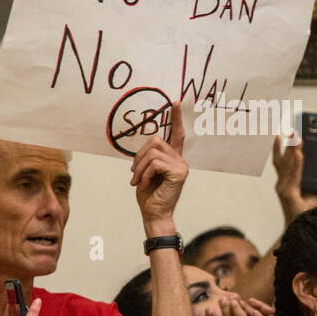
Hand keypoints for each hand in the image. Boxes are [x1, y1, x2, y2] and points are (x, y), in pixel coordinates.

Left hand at [131, 101, 187, 232]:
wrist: (153, 214)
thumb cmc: (149, 195)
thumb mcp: (145, 172)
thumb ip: (149, 157)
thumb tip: (146, 147)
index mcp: (172, 158)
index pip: (176, 134)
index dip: (176, 118)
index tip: (175, 102)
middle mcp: (180, 160)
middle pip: (155, 141)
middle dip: (139, 157)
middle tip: (134, 174)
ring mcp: (181, 166)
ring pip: (152, 153)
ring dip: (139, 168)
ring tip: (137, 182)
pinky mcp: (179, 172)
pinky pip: (155, 163)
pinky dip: (144, 174)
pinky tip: (144, 185)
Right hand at [273, 135, 316, 225]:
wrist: (304, 232)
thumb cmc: (307, 215)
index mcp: (286, 182)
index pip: (283, 160)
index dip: (282, 146)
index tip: (283, 132)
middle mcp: (282, 183)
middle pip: (282, 159)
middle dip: (286, 143)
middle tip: (291, 128)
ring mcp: (283, 188)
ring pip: (287, 164)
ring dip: (292, 149)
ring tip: (297, 136)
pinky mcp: (287, 193)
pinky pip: (293, 175)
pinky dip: (296, 163)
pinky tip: (300, 153)